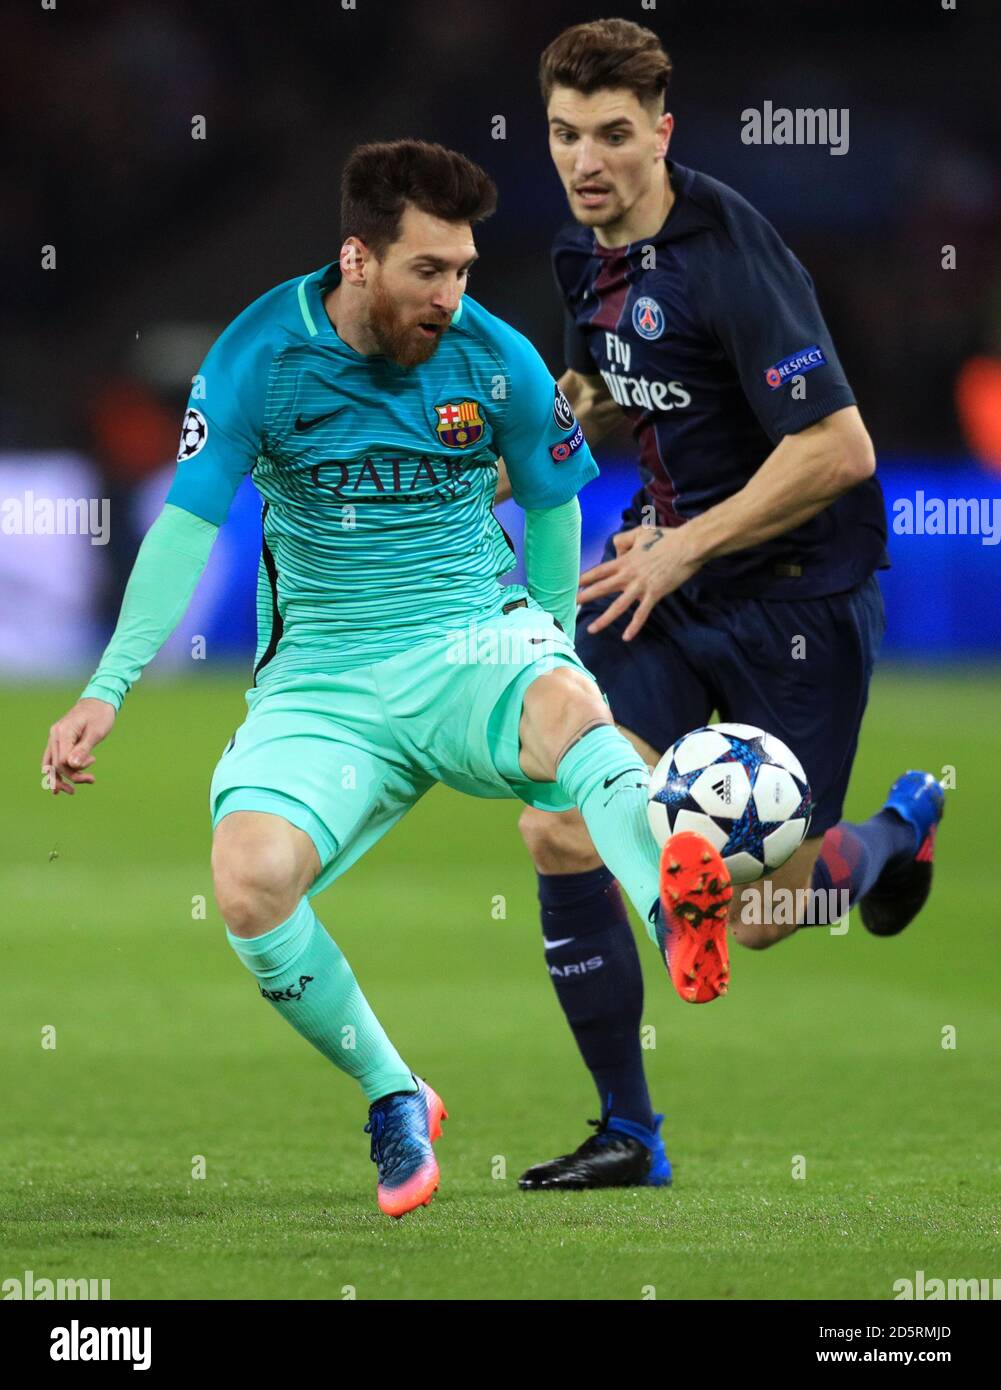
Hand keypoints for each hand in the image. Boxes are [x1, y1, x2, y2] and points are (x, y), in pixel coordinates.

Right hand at [42, 698, 116, 795]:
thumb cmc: (100, 715)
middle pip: (56, 765)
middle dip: (71, 777)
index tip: (93, 764)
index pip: (62, 761)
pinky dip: (56, 772)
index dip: (76, 770)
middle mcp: (55, 736)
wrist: (99, 701)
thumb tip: (72, 765)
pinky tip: (57, 785)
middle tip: (91, 780)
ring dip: (61, 779)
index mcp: (63, 732)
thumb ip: (83, 749)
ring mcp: (55, 738)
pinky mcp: (59, 741)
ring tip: (71, 791)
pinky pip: (53, 759)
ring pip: (52, 764)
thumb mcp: (96, 733)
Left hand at [577, 525, 700, 639]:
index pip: (599, 571)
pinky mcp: (654, 594)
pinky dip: (634, 626)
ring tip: (591, 629)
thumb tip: (618, 551)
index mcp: (624, 560)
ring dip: (603, 619)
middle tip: (572, 605)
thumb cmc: (666, 538)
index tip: (574, 585)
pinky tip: (626, 637)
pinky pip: (641, 613)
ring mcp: (640, 586)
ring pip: (617, 606)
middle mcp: (628, 575)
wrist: (687, 546)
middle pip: (602, 588)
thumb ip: (624, 540)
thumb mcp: (640, 532)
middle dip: (586, 597)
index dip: (585, 578)